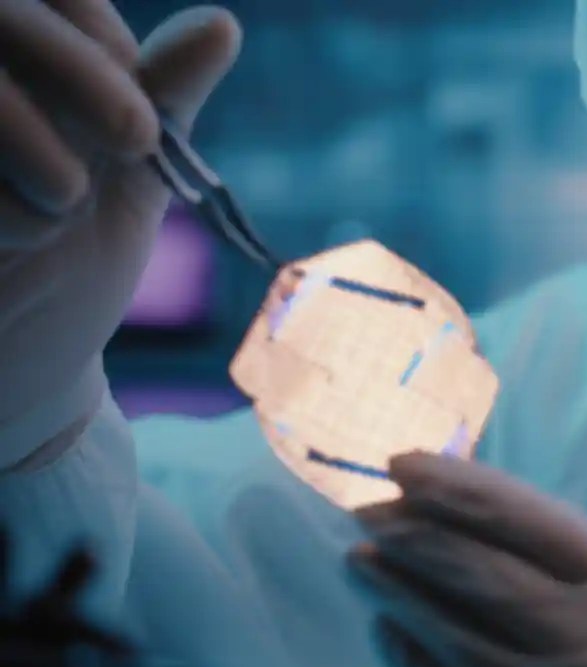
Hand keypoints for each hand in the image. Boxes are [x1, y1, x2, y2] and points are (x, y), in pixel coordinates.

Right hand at [0, 1, 239, 467]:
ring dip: (27, 135)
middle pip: (7, 16)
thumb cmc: (71, 262)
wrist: (15, 367)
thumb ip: (161, 98)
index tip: (143, 120)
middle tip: (133, 141)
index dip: (93, 41)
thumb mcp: (130, 178)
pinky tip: (10, 238)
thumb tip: (220, 24)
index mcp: (14, 64)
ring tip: (61, 206)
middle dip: (81, 73)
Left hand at [348, 452, 586, 666]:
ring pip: (458, 640)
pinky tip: (388, 633)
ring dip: (402, 596)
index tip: (408, 464)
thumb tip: (490, 530)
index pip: (535, 526)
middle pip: (486, 577)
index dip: (464, 491)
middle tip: (368, 510)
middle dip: (419, 538)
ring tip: (363, 561)